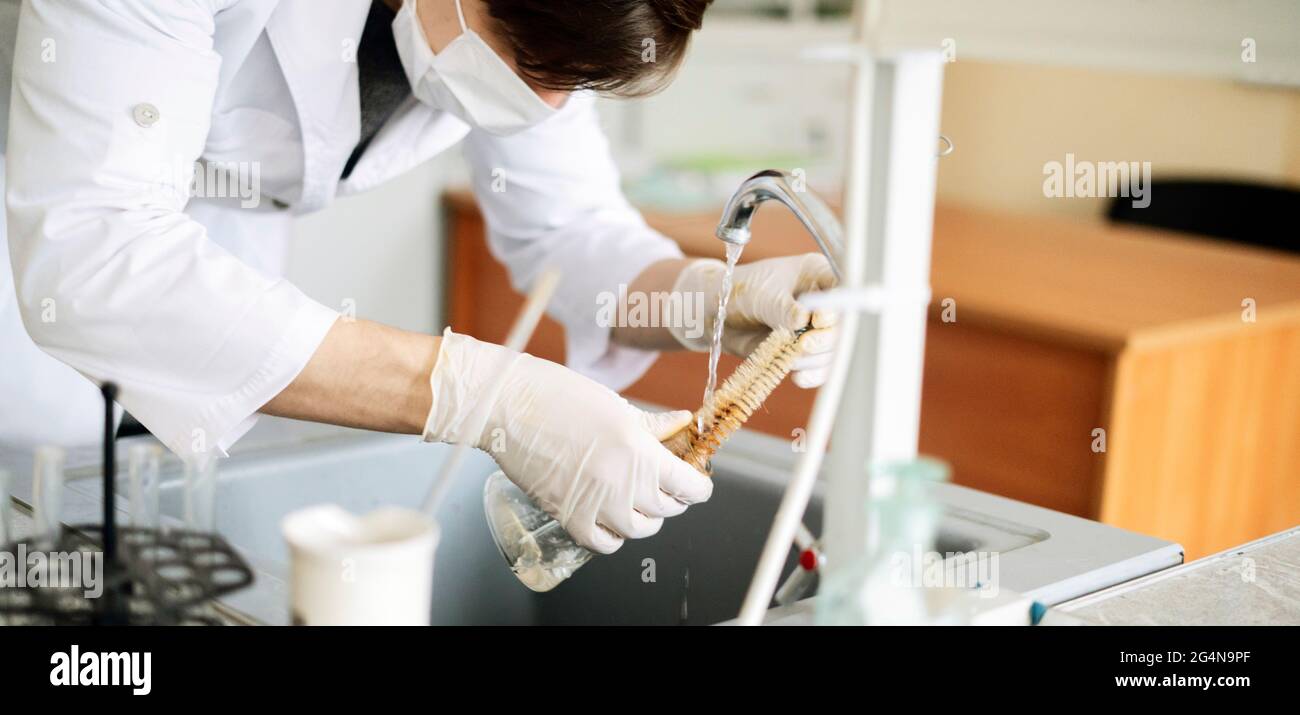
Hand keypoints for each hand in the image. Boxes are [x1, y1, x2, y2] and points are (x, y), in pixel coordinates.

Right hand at [421, 330, 712, 552]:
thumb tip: (683, 424)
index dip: (699, 485)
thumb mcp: (618, 406)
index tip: (697, 481)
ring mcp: (595, 506)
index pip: (689, 487)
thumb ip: (654, 426)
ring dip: (646, 516)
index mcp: (640, 452)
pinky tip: (612, 516)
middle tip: (666, 482)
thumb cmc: (559, 398)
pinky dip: (614, 534)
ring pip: (639, 529)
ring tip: (638, 497)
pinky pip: (605, 543)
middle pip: (667, 509)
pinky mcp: (569, 518)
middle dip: (673, 496)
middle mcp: (622, 485)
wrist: (509, 408)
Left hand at [668, 254, 837, 387]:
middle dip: (825, 338)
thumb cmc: (739, 292)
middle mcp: (823, 302)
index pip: (843, 291)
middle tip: (804, 343)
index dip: (837, 308)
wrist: (716, 315)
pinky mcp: (804, 351)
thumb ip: (782, 307)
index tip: (819, 319)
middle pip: (844, 325)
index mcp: (818, 274)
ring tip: (787, 356)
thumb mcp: (761, 294)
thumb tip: (803, 320)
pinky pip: (819, 368)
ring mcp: (815, 328)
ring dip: (812, 358)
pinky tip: (797, 376)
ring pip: (831, 350)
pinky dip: (811, 374)